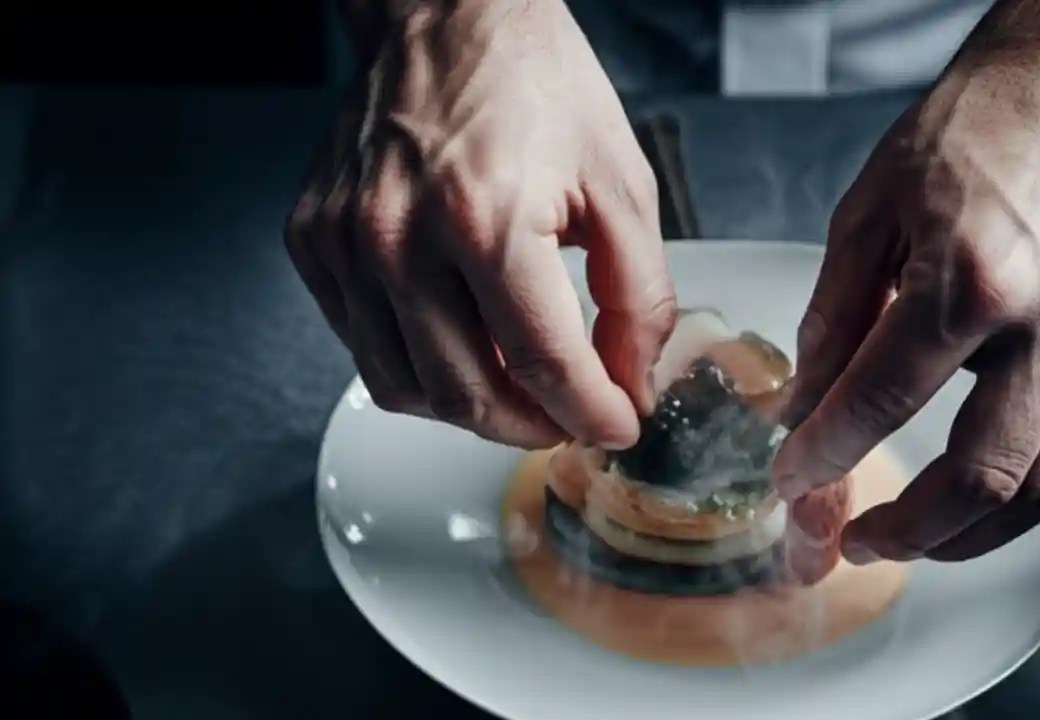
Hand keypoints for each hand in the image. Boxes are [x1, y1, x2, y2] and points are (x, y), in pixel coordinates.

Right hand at [285, 0, 674, 448]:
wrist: (448, 18)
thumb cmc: (536, 85)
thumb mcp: (621, 185)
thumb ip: (637, 297)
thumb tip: (630, 382)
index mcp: (487, 219)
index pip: (545, 365)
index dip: (592, 413)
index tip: (618, 425)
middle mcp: (400, 237)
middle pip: (468, 395)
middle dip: (533, 427)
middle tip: (570, 417)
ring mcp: (345, 241)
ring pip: (405, 387)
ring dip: (472, 409)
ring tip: (519, 388)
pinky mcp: (315, 240)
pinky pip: (362, 344)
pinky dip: (418, 365)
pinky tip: (461, 341)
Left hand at [773, 64, 1039, 561]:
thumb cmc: (963, 140)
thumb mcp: (864, 219)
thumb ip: (829, 324)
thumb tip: (799, 408)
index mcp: (972, 280)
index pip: (881, 402)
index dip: (823, 452)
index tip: (789, 476)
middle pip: (979, 478)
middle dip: (905, 532)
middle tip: (854, 540)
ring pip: (1038, 491)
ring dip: (965, 536)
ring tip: (906, 537)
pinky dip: (1013, 498)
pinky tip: (966, 498)